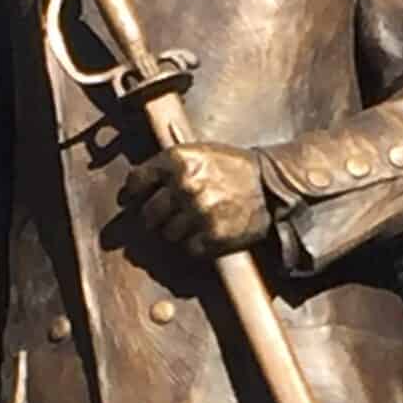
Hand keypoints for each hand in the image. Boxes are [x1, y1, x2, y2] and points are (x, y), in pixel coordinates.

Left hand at [121, 143, 269, 256]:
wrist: (270, 184)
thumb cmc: (233, 167)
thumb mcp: (200, 152)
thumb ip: (168, 165)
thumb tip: (134, 186)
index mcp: (178, 160)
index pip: (137, 181)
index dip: (132, 193)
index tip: (132, 200)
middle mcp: (185, 185)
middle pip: (148, 214)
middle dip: (154, 218)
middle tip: (166, 217)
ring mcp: (198, 212)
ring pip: (167, 234)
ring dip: (177, 232)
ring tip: (195, 222)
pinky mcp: (212, 235)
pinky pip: (189, 249)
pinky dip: (195, 245)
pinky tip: (208, 232)